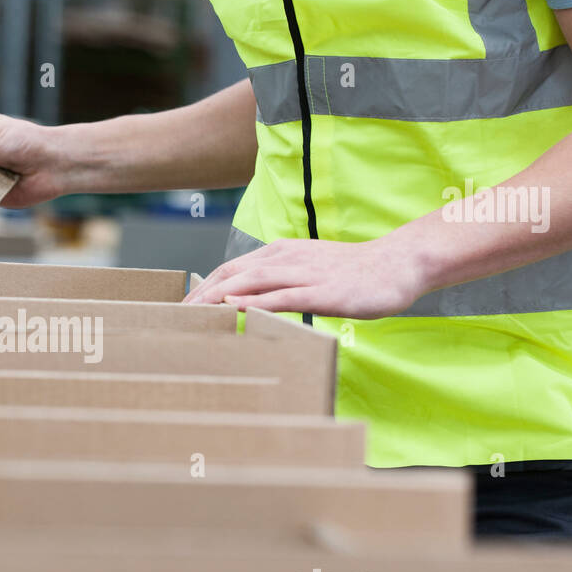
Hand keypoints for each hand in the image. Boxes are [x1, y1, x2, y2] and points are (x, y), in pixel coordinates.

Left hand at [184, 236, 429, 319]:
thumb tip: (250, 303)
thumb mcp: (309, 274)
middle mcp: (284, 259)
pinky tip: (234, 309)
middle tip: (173, 317)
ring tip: (190, 314)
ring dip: (216, 298)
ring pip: (249, 282)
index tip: (180, 307)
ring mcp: (303, 273)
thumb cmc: (354, 274)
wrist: (398, 264)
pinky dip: (255, 301)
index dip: (201, 287)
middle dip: (198, 295)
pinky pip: (282, 296)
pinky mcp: (321, 291)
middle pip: (230, 274)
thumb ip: (280, 285)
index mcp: (279, 254)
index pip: (229, 270)